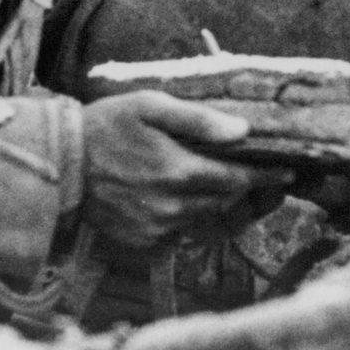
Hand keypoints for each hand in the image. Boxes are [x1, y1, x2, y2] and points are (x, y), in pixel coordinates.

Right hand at [81, 92, 283, 249]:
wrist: (59, 165)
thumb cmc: (106, 126)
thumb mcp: (151, 106)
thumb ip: (199, 120)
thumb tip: (242, 131)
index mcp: (179, 172)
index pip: (238, 180)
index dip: (267, 177)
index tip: (289, 171)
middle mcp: (172, 207)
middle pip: (227, 203)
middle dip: (250, 192)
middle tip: (271, 179)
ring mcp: (157, 229)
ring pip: (207, 220)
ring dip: (224, 206)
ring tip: (241, 190)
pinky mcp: (143, 243)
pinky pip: (183, 235)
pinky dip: (194, 221)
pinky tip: (197, 203)